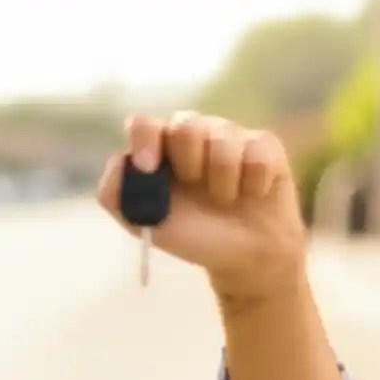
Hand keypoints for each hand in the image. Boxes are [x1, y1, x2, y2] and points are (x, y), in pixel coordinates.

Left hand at [96, 111, 308, 302]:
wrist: (242, 256)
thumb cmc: (191, 235)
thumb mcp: (144, 223)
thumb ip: (116, 195)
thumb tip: (120, 162)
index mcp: (158, 150)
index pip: (143, 125)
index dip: (145, 139)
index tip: (149, 166)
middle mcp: (191, 135)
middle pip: (184, 123)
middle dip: (189, 161)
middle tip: (195, 186)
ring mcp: (228, 135)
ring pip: (222, 138)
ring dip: (222, 181)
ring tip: (225, 200)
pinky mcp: (263, 144)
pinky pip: (257, 154)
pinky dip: (252, 184)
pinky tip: (251, 194)